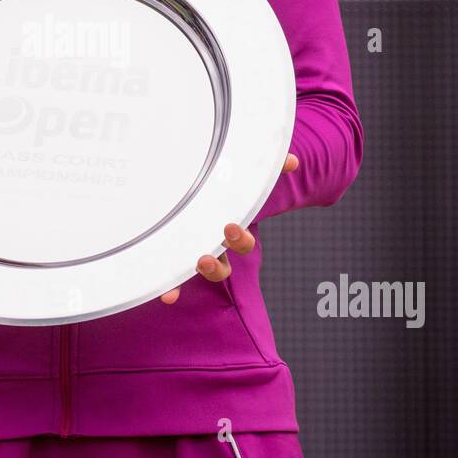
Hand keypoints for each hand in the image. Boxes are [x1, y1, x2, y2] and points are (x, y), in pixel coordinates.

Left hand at [160, 153, 298, 303]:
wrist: (189, 196)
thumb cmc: (218, 191)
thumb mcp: (237, 180)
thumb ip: (264, 171)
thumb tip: (290, 161)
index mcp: (226, 233)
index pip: (240, 244)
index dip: (238, 241)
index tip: (230, 228)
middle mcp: (211, 248)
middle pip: (221, 267)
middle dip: (216, 266)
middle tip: (204, 258)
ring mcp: (191, 255)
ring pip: (197, 275)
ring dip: (196, 276)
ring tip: (191, 267)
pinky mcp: (171, 258)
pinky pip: (172, 279)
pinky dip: (170, 289)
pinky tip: (167, 296)